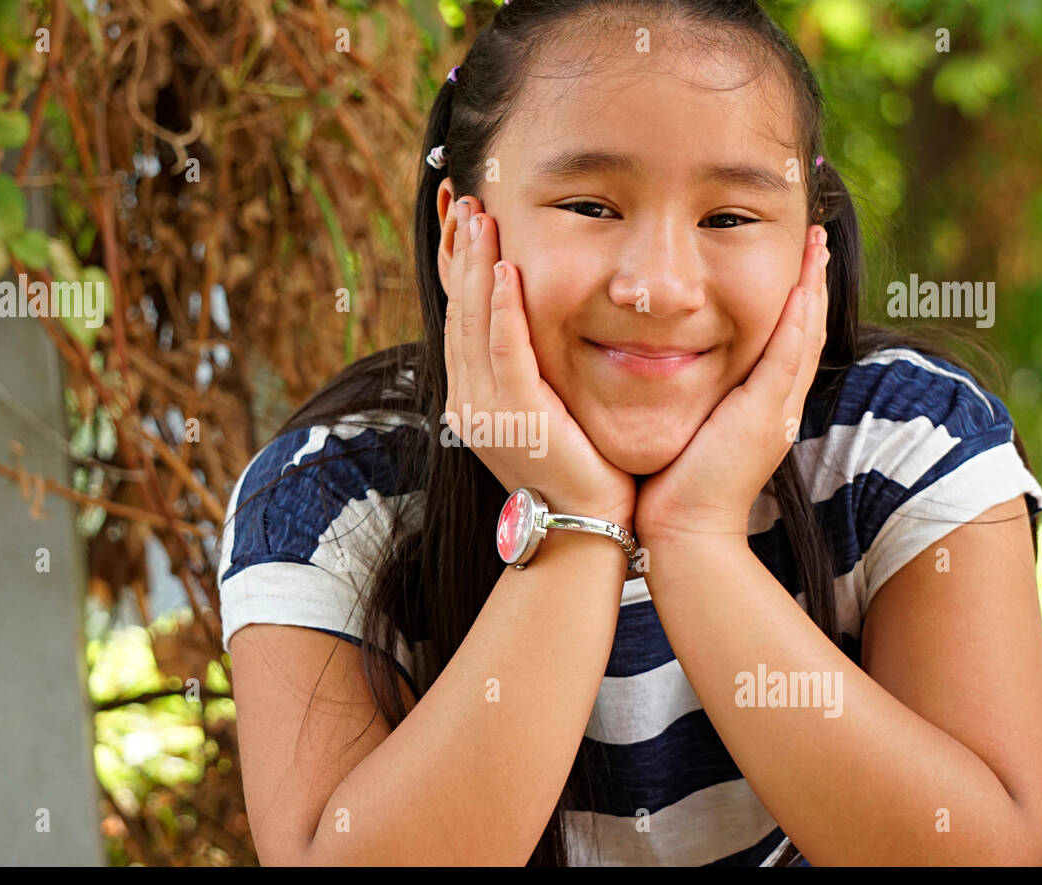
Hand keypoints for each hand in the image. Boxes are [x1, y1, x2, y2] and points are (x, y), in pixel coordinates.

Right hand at [443, 194, 635, 523]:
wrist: (583, 528)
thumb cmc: (579, 471)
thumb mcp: (546, 411)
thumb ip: (535, 370)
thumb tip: (542, 329)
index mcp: (473, 396)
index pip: (461, 317)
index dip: (460, 266)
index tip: (465, 220)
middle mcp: (468, 399)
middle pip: (458, 310)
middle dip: (460, 252)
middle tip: (465, 199)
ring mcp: (486, 410)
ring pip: (473, 322)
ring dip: (476, 264)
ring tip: (479, 216)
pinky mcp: (517, 417)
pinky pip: (505, 351)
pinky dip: (503, 307)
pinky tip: (506, 267)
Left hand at [634, 225, 830, 544]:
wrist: (682, 532)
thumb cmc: (673, 485)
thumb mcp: (689, 426)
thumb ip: (690, 396)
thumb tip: (665, 363)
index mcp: (761, 405)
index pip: (786, 338)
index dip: (795, 296)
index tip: (795, 255)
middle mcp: (779, 404)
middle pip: (806, 329)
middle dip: (813, 279)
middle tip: (817, 233)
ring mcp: (778, 411)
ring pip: (805, 336)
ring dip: (813, 286)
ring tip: (817, 241)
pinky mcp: (766, 418)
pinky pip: (787, 359)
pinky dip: (797, 321)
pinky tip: (802, 285)